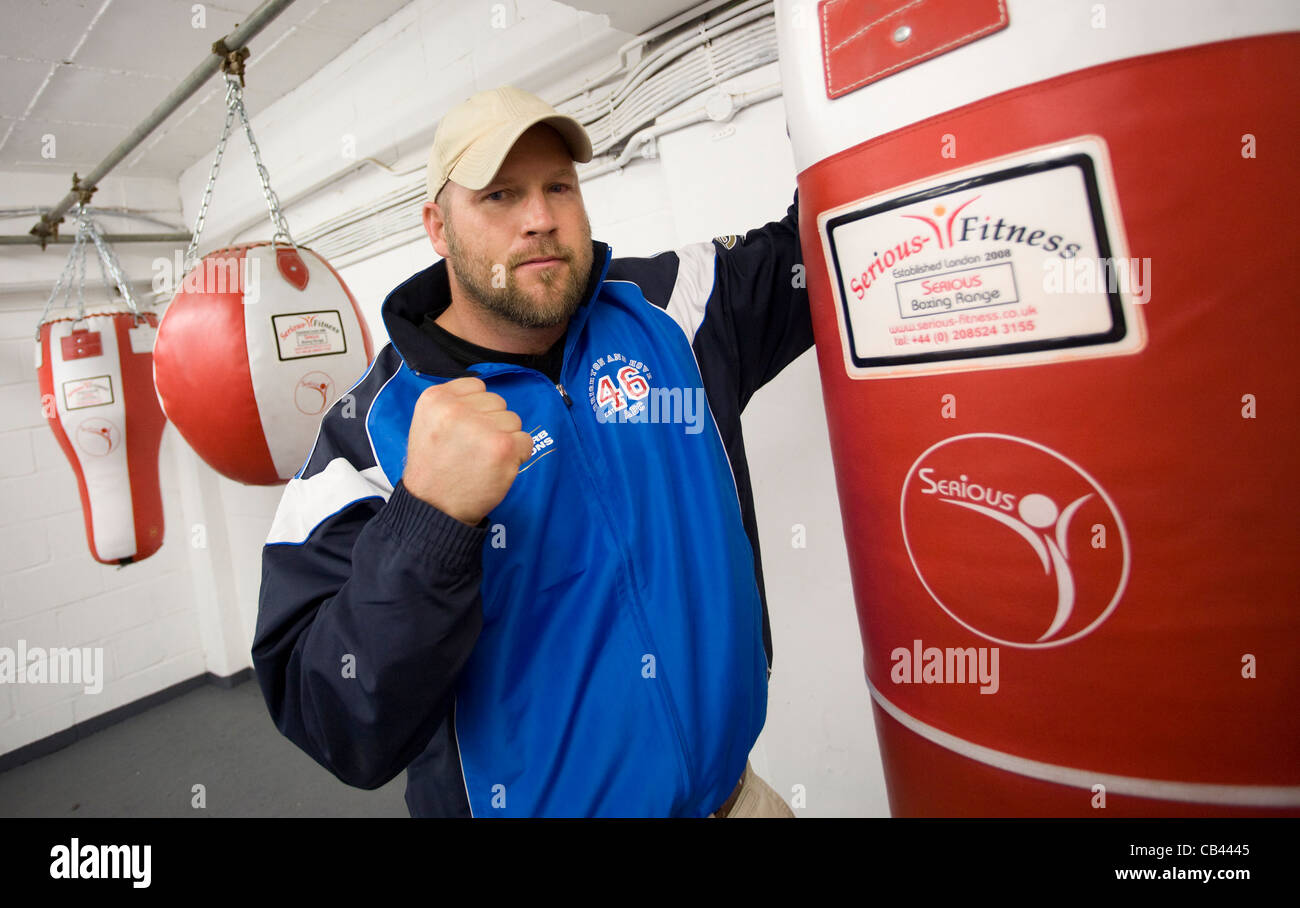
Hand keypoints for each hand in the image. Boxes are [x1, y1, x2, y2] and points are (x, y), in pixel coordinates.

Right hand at [402, 377, 532, 524]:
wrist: (435, 507)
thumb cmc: (434, 468)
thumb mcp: (427, 423)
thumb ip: (453, 404)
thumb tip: (486, 396)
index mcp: (436, 398)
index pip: (477, 386)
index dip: (477, 410)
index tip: (465, 430)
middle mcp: (457, 409)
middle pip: (497, 402)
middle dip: (491, 424)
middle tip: (472, 449)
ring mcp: (482, 427)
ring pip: (513, 420)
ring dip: (504, 439)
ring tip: (482, 459)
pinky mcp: (504, 446)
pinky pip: (526, 440)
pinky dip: (517, 455)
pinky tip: (496, 467)